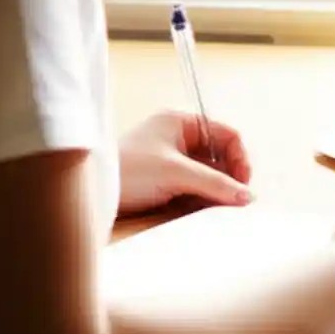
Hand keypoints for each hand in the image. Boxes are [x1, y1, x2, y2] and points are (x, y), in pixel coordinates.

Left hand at [117, 110, 253, 214]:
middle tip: (235, 200)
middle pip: (219, 156)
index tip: (243, 183)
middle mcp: (177, 138)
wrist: (87, 193)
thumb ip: (215, 183)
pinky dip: (201, 198)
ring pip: (207, 174)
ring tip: (220, 207)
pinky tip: (203, 210)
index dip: (239, 158)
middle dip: (229, 177)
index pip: (226, 135)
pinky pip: (193, 187)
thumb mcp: (176, 174)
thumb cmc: (127, 171)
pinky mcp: (162, 181)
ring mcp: (169, 160)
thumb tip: (247, 196)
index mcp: (180, 123)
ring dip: (215, 190)